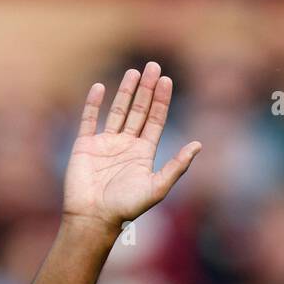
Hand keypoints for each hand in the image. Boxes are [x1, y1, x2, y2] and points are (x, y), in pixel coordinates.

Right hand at [63, 63, 200, 232]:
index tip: (167, 80)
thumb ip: (177, 166)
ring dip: (125, 91)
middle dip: (147, 90)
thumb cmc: (126, 207)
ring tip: (134, 72)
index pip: (155, 121)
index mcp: (143, 154)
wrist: (94, 218)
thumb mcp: (157, 187)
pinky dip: (93, 104)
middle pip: (139, 111)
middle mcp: (126, 146)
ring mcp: (105, 144)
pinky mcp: (85, 146)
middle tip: (154, 66)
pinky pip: (89, 120)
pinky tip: (100, 87)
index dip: (162, 101)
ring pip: (117, 111)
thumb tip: (198, 145)